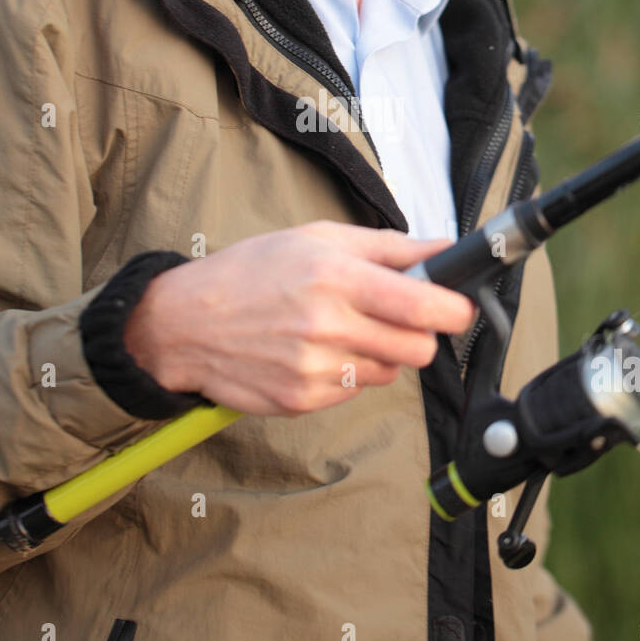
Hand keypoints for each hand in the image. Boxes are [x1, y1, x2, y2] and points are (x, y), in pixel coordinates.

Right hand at [123, 220, 475, 415]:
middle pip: (418, 349)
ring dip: (378, 353)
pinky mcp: (302, 401)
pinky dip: (345, 374)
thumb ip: (386, 247)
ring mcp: (314, 369)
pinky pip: (352, 391)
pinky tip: (313, 352)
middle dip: (417, 335)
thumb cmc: (251, 272)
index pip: (423, 306)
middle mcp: (328, 326)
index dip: (453, 310)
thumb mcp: (316, 239)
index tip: (455, 308)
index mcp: (336, 277)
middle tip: (393, 319)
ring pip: (387, 371)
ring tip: (339, 331)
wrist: (185, 323)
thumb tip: (441, 249)